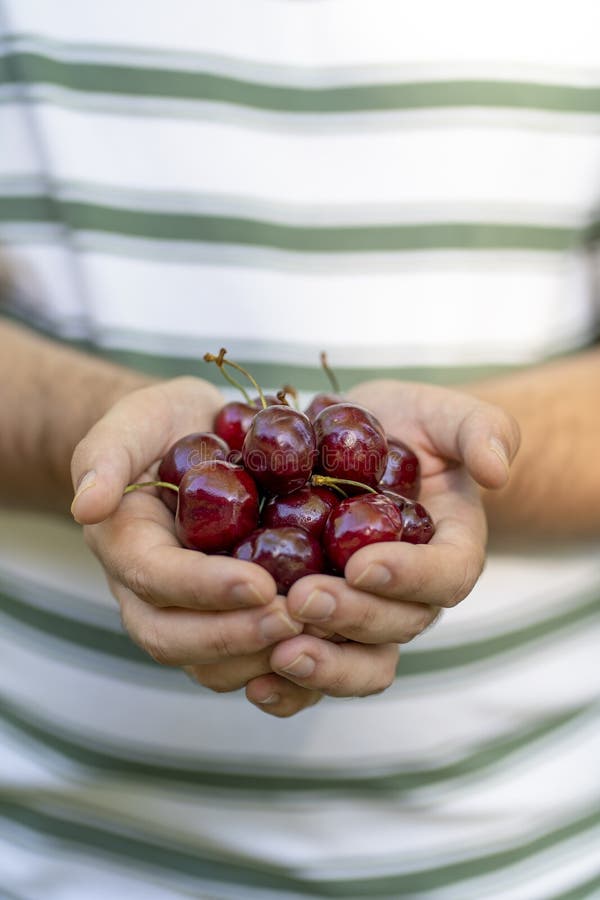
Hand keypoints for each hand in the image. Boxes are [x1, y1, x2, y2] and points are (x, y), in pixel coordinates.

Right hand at [71, 377, 319, 709]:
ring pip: (211, 665)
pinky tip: (333, 644)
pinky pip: (249, 661)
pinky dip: (287, 666)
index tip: (258, 582)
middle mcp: (152, 593)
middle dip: (234, 636)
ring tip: (320, 634)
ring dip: (263, 658)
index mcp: (127, 547)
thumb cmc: (165, 425)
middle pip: (174, 640)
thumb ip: (106, 455)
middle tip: (296, 617)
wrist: (195, 438)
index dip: (201, 588)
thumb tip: (87, 506)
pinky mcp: (231, 617)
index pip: (154, 580)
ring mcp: (191, 612)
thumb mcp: (135, 420)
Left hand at [245, 380, 519, 715]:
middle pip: (397, 626)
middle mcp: (412, 593)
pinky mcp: (322, 622)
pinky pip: (315, 665)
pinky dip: (289, 687)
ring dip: (321, 665)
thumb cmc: (406, 425)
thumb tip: (496, 470)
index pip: (448, 576)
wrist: (351, 441)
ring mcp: (366, 612)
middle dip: (353, 617)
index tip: (364, 564)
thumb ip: (480, 429)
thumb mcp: (444, 413)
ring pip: (359, 660)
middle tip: (303, 598)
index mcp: (450, 548)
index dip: (411, 577)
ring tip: (277, 654)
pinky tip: (256, 685)